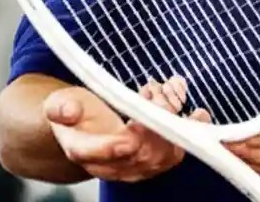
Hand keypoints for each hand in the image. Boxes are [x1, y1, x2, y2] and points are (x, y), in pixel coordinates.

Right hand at [45, 77, 210, 182]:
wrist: (85, 129)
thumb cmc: (76, 114)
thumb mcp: (62, 103)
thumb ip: (62, 107)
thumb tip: (64, 111)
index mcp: (85, 151)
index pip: (103, 154)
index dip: (116, 146)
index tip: (129, 132)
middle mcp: (113, 165)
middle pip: (140, 155)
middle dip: (153, 123)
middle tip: (156, 93)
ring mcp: (136, 166)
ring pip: (162, 154)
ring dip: (171, 122)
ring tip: (169, 93)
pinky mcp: (155, 161)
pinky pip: (177, 153)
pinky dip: (190, 132)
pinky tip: (198, 114)